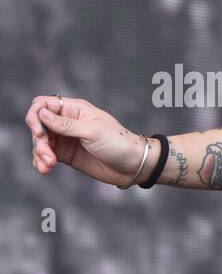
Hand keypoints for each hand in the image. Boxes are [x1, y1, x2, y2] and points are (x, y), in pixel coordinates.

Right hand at [27, 94, 150, 186]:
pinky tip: (44, 169)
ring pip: (40, 142)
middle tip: (48, 155)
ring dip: (39, 153)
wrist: (133, 165)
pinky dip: (41, 162)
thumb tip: (41, 114)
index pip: (43, 104)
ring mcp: (65, 139)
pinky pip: (46, 155)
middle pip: (38, 125)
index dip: (35, 115)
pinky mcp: (66, 155)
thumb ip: (65, 125)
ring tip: (48, 165)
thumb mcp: (92, 132)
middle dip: (39, 140)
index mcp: (75, 110)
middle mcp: (67, 122)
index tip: (38, 132)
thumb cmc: (118, 143)